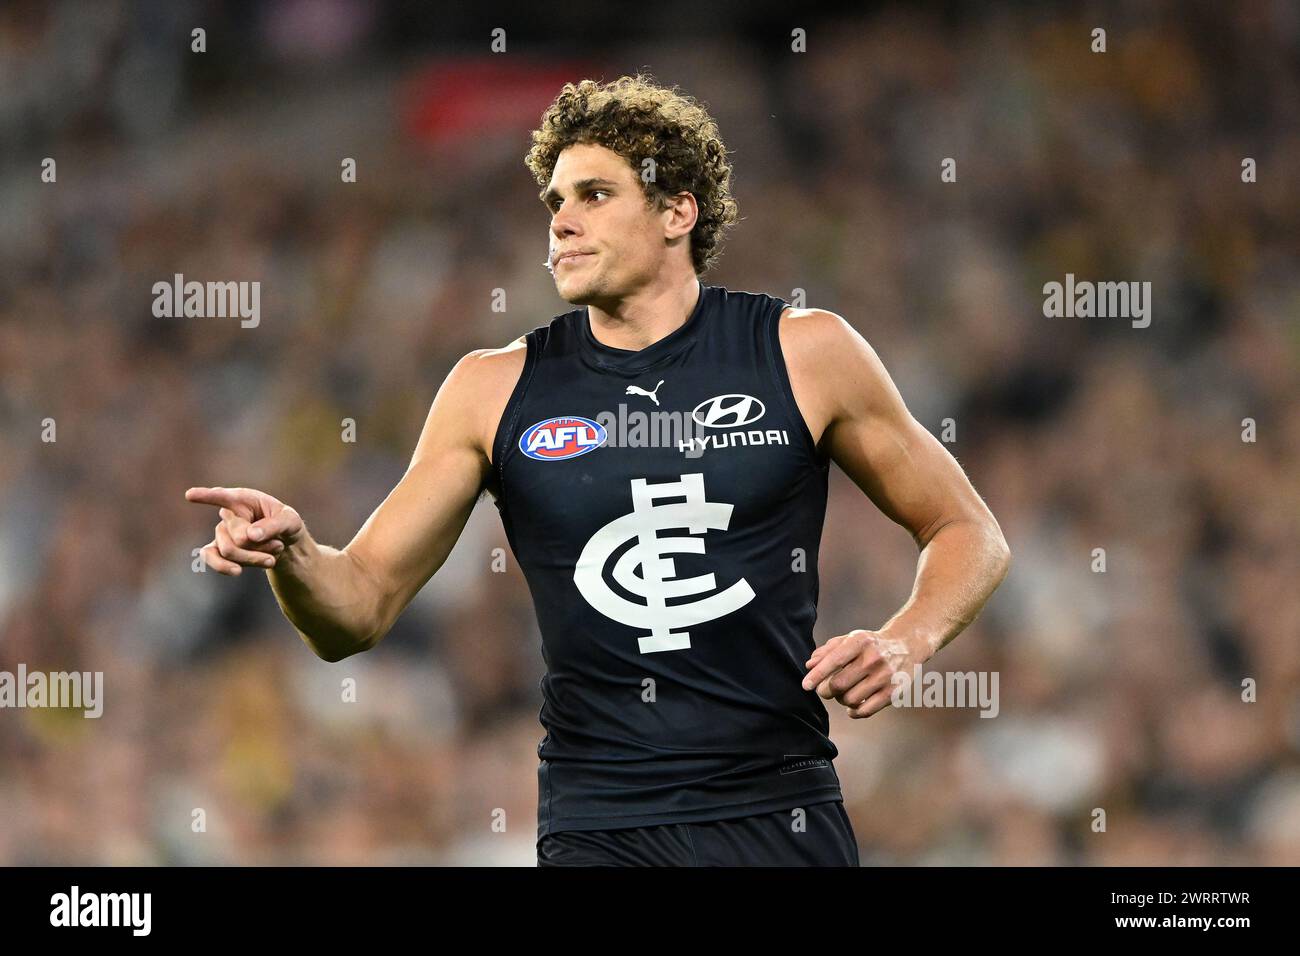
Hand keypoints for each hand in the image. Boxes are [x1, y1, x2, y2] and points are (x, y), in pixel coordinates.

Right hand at [185, 486, 304, 575]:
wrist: (284, 543)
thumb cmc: (286, 524)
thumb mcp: (290, 521)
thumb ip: (274, 525)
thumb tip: (250, 536)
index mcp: (244, 499)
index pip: (223, 496)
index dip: (207, 496)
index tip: (190, 495)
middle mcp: (228, 514)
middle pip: (237, 536)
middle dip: (260, 547)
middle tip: (279, 545)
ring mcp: (221, 533)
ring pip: (228, 551)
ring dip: (253, 558)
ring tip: (272, 557)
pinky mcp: (217, 550)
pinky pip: (211, 559)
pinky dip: (225, 567)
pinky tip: (237, 571)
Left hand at [801, 628, 923, 718]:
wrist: (907, 645)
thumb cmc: (871, 644)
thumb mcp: (850, 639)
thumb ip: (828, 651)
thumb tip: (809, 666)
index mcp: (860, 642)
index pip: (834, 661)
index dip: (817, 675)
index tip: (806, 685)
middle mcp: (873, 659)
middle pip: (839, 684)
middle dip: (825, 690)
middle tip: (825, 690)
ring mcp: (885, 677)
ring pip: (850, 699)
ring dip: (841, 700)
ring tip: (843, 693)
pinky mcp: (894, 693)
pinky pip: (866, 711)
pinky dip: (853, 712)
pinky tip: (852, 706)